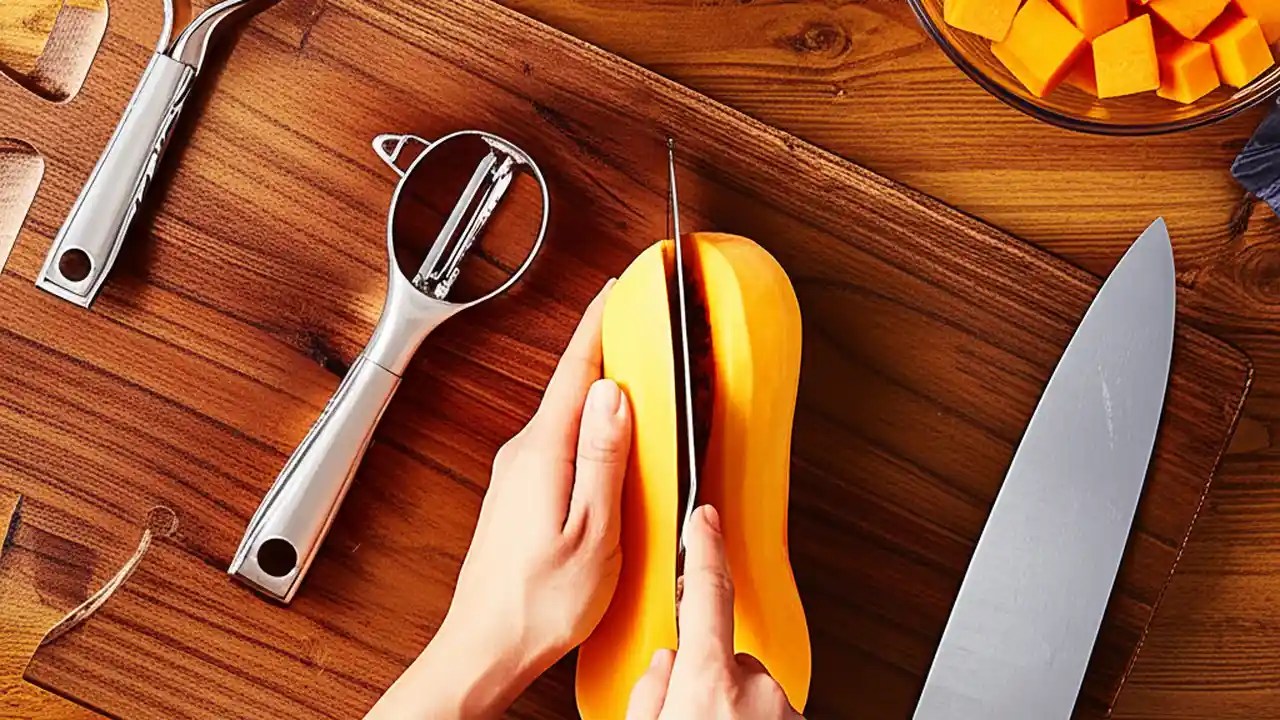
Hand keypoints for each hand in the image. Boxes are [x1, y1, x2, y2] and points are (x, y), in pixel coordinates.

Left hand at [367, 281, 631, 719]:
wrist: (484, 649)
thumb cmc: (539, 604)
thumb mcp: (592, 530)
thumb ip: (604, 457)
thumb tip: (615, 394)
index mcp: (542, 452)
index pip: (575, 367)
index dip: (600, 320)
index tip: (620, 285)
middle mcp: (523, 453)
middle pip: (573, 386)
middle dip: (611, 354)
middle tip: (647, 333)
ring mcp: (517, 474)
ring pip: (568, 417)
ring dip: (604, 397)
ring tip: (642, 388)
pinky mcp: (520, 495)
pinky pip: (561, 445)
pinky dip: (592, 433)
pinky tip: (612, 448)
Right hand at [626, 505, 804, 719]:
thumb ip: (650, 691)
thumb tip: (665, 668)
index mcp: (709, 683)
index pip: (707, 592)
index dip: (705, 548)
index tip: (706, 519)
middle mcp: (757, 692)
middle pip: (727, 656)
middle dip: (708, 676)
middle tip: (686, 714)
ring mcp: (787, 713)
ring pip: (751, 691)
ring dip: (732, 708)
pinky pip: (772, 713)